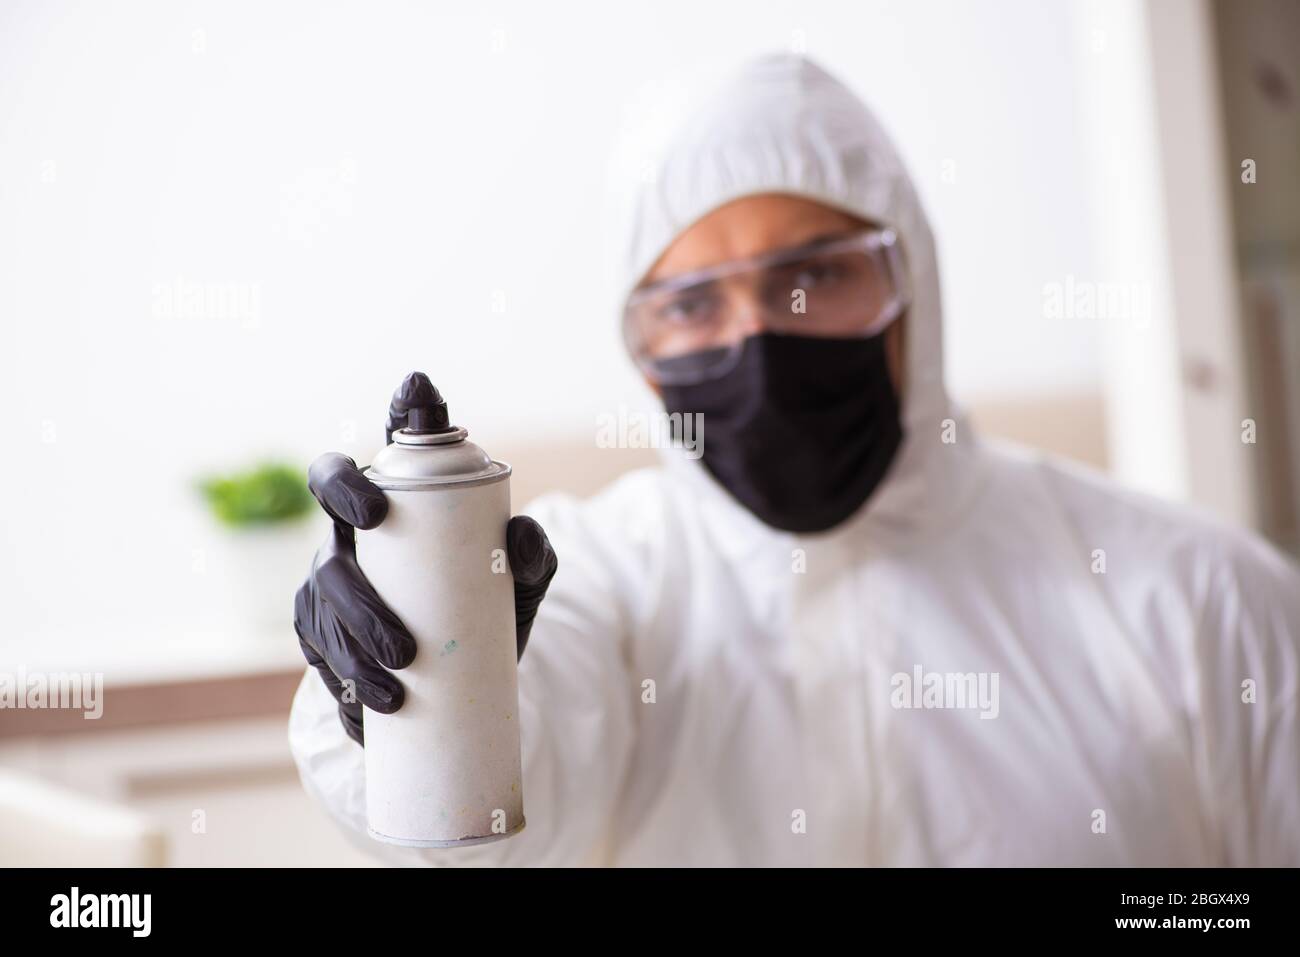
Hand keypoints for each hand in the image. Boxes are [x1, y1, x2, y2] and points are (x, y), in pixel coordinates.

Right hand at [293, 373, 558, 744]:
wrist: (483, 660)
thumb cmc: (491, 596)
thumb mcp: (522, 576)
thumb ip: (533, 551)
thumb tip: (520, 537)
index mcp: (377, 515)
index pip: (335, 478)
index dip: (343, 488)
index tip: (376, 514)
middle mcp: (341, 552)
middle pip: (328, 570)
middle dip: (360, 611)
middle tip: (405, 651)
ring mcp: (324, 600)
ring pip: (321, 626)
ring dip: (352, 664)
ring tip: (395, 697)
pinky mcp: (323, 648)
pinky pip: (322, 670)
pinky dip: (345, 695)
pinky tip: (366, 717)